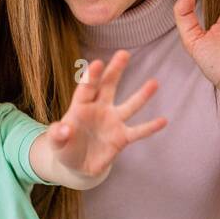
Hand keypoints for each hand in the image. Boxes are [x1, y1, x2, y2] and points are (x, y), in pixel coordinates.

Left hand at [46, 50, 166, 183]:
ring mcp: (112, 122)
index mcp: (80, 107)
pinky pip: (138, 131)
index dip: (91, 77)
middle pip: (108, 87)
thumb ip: (57, 135)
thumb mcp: (56, 143)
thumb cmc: (65, 147)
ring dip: (142, 95)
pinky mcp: (122, 137)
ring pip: (129, 106)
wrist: (77, 165)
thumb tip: (65, 128)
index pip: (86, 89)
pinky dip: (150, 127)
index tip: (97, 63)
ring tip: (154, 83)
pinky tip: (163, 120)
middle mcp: (99, 109)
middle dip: (115, 71)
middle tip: (123, 54)